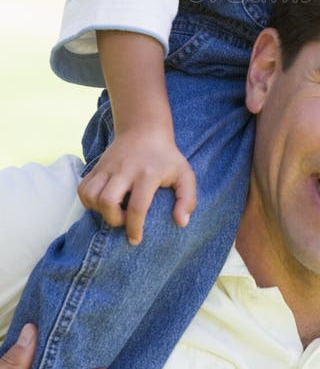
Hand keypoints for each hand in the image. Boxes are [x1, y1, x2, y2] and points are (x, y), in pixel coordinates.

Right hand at [78, 129, 196, 244]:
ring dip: (98, 210)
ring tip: (112, 211)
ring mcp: (108, 167)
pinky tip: (101, 202)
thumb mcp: (185, 174)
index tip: (135, 239)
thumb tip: (181, 223)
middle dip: (113, 219)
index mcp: (148, 174)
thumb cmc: (166, 157)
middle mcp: (125, 169)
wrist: (144, 129)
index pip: (137, 206)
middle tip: (123, 220)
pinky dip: (87, 200)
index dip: (134, 228)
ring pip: (91, 195)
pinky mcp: (97, 166)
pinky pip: (82, 188)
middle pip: (108, 201)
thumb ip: (187, 198)